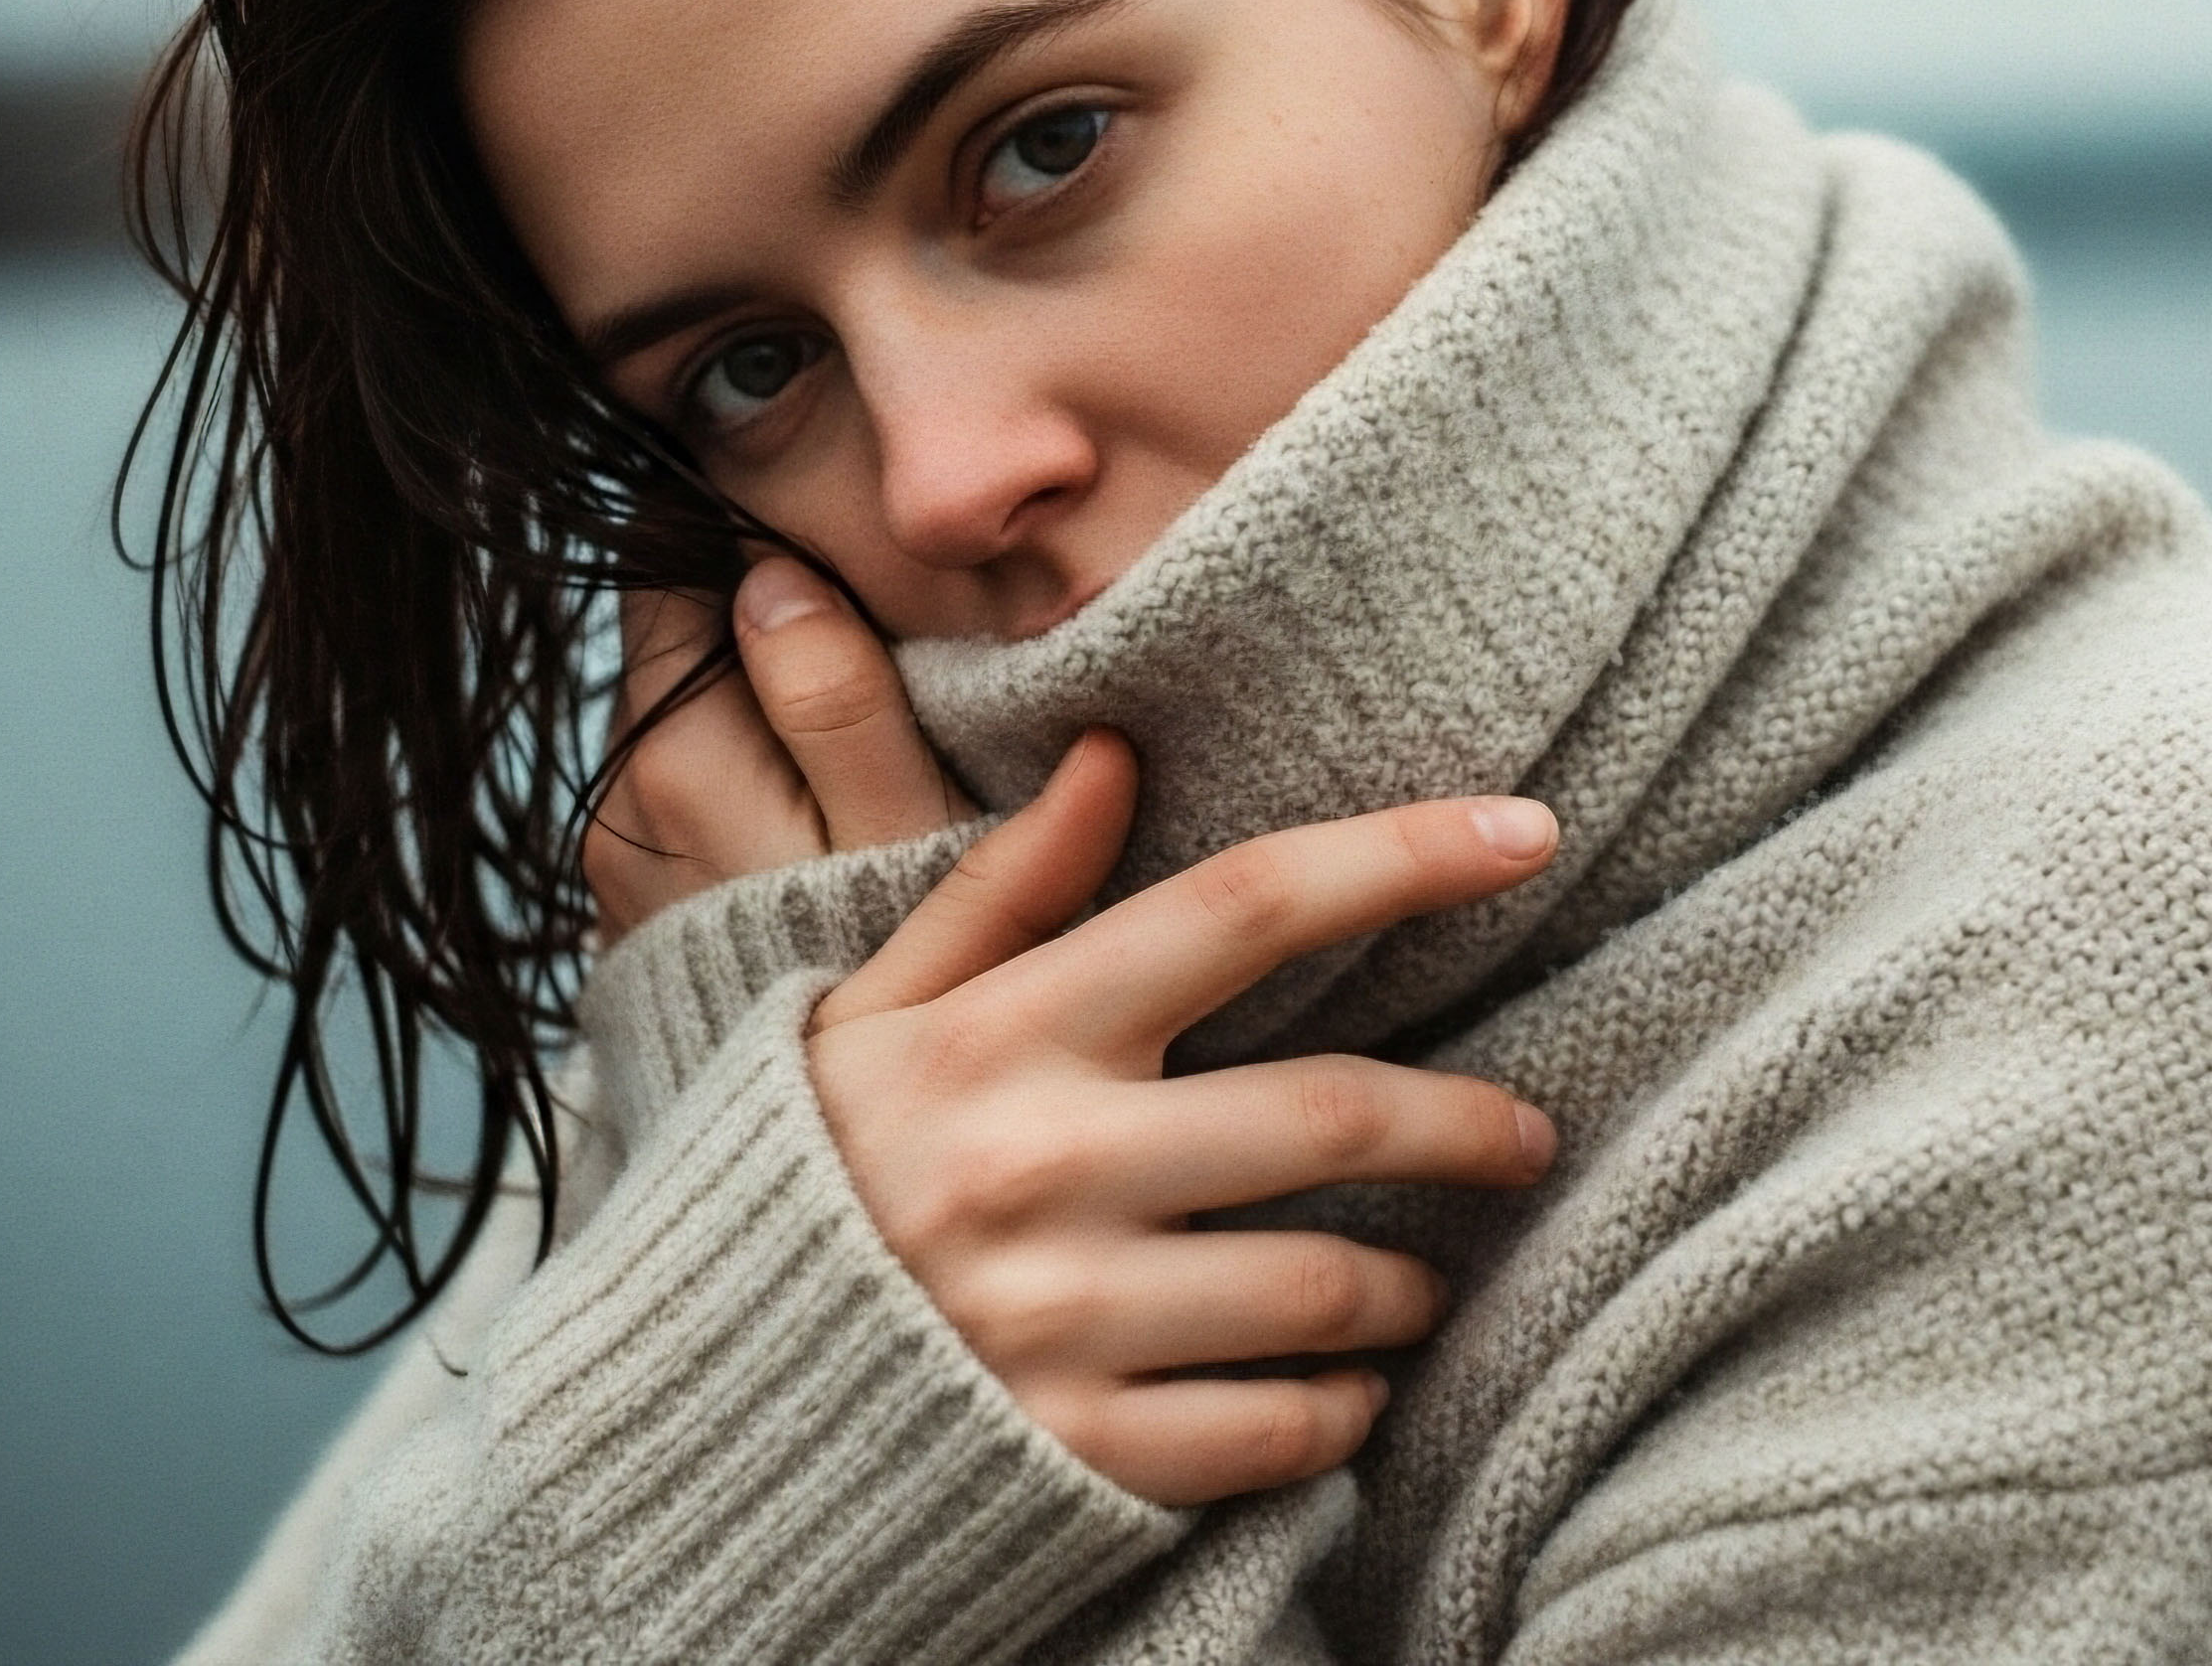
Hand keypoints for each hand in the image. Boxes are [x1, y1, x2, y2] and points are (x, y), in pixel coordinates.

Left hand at [585, 556, 977, 940]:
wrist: (834, 1131)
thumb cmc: (896, 957)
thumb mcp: (900, 820)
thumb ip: (836, 692)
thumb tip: (771, 575)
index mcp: (679, 751)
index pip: (665, 579)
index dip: (744, 551)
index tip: (827, 570)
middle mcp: (618, 798)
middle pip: (666, 651)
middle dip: (746, 637)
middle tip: (854, 661)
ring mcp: (612, 861)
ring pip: (667, 727)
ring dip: (735, 718)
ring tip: (832, 757)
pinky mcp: (625, 908)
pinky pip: (664, 805)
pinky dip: (721, 791)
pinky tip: (794, 831)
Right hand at [806, 731, 1562, 1506]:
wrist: (685, 1412)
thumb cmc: (807, 1181)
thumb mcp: (874, 1016)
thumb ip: (1005, 891)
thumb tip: (1117, 755)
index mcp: (1002, 1036)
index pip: (1242, 908)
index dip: (1401, 858)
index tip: (1526, 835)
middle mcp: (1041, 1167)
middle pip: (1331, 1113)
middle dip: (1468, 1124)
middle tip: (1526, 1135)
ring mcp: (1062, 1320)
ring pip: (1326, 1287)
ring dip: (1408, 1288)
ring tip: (1419, 1284)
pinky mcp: (1078, 1455)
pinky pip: (1278, 1430)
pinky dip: (1340, 1414)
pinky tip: (1343, 1392)